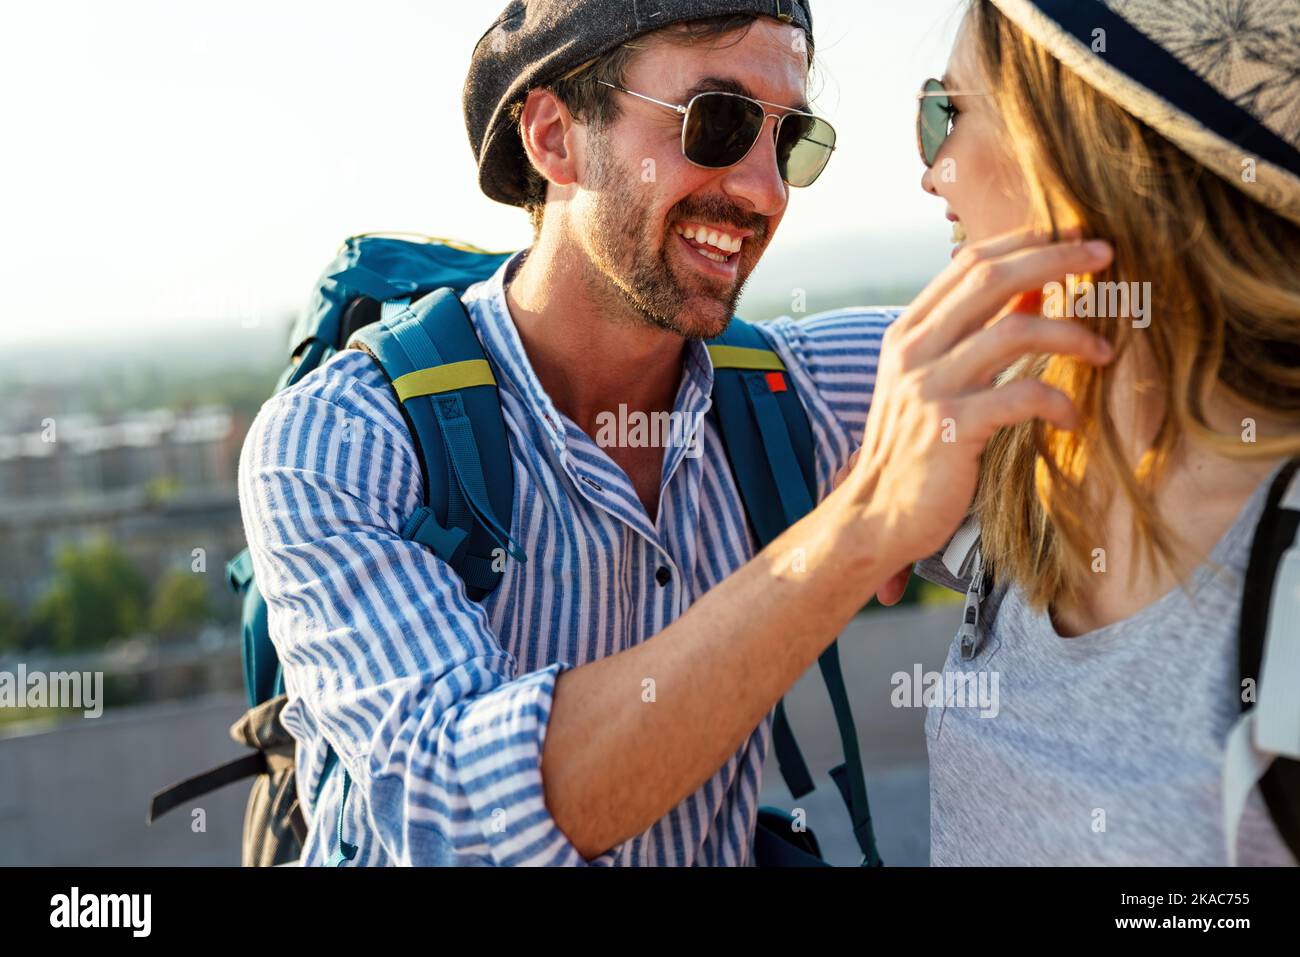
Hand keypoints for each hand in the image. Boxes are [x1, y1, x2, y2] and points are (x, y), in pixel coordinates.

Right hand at [834, 227, 1114, 588]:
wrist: (878, 514)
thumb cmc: (915, 450)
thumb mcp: (933, 382)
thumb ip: (971, 337)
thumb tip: (1032, 289)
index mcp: (908, 333)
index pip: (969, 263)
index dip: (1025, 242)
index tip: (1073, 236)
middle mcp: (914, 351)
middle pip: (991, 279)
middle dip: (1055, 259)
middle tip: (1106, 255)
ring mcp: (929, 387)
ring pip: (1014, 331)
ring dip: (1071, 333)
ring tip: (1104, 350)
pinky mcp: (951, 428)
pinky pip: (1022, 396)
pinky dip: (1057, 401)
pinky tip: (1071, 418)